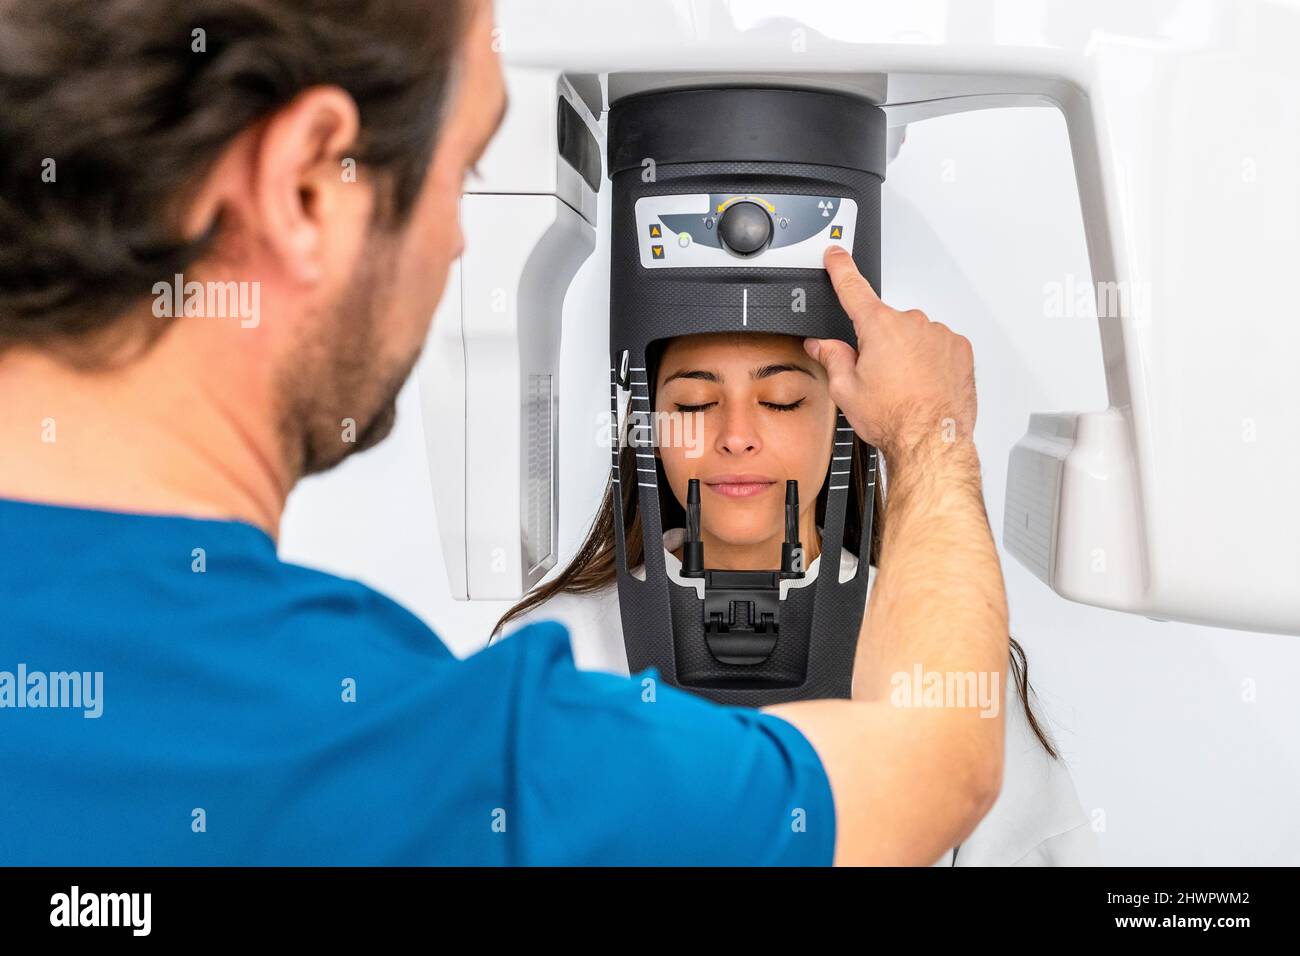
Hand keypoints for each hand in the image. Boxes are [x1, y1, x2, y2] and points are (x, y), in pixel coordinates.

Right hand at [805, 246, 976, 460]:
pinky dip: (929, 362)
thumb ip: (832, 358)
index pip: (853, 287)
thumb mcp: (846, 390)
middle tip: (877, 378)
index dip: (841, 268)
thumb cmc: (894, 418)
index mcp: (879, 326)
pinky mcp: (960, 349)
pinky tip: (923, 386)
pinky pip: (937, 347)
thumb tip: (821, 345)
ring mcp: (939, 334)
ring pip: (913, 337)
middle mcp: (912, 323)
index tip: (836, 254)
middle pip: (886, 324)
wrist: (932, 441)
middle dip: (879, 344)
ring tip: (904, 388)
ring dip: (907, 354)